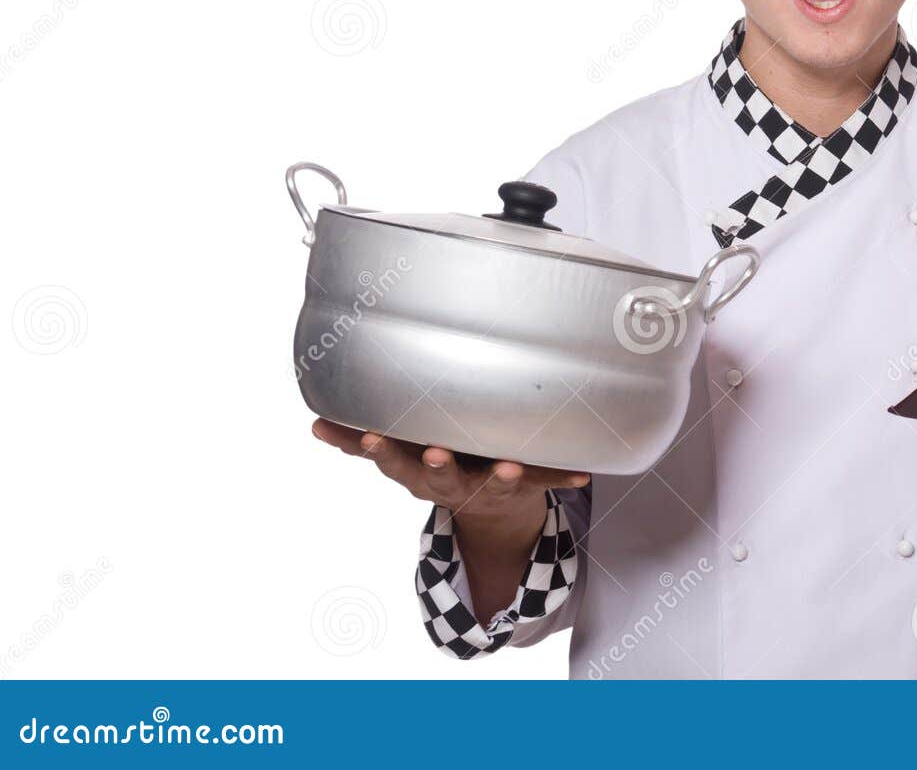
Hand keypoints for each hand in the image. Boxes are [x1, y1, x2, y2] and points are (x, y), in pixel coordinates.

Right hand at [310, 418, 588, 547]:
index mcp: (420, 476)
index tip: (371, 437)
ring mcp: (491, 489)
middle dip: (436, 467)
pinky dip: (561, 478)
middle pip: (441, 479)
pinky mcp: (526, 488)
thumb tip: (314, 421)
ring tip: (507, 468)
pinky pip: (545, 482)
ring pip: (494, 485)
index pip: (394, 464)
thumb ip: (358, 440)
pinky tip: (580, 476)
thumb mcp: (400, 459)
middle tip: (432, 454)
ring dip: (500, 478)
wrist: (493, 517)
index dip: (383, 453)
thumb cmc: (440, 468)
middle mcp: (454, 486)